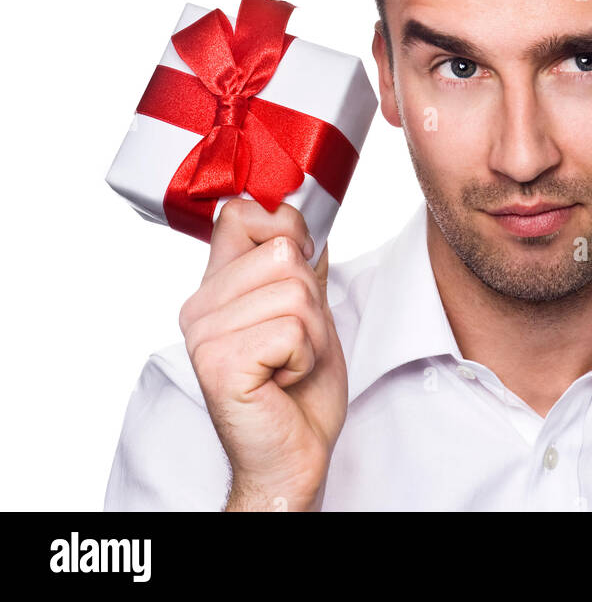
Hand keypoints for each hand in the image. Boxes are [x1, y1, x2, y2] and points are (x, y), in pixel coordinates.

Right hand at [178, 198, 346, 511]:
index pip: (240, 213)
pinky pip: (291, 329)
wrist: (292, 456)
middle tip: (296, 342)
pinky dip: (305, 356)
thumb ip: (301, 265)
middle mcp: (200, 306)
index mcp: (215, 287)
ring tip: (290, 363)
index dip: (284, 229)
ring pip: (294, 291)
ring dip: (312, 333)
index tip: (299, 268)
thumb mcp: (308, 312)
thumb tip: (309, 215)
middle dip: (312, 300)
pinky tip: (283, 380)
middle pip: (283, 252)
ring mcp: (204, 335)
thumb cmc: (299, 391)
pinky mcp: (219, 364)